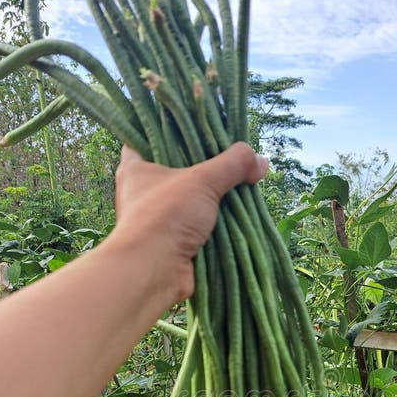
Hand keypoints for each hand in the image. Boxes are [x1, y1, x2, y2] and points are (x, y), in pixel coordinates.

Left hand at [110, 143, 267, 304]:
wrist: (154, 271)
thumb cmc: (166, 216)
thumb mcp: (203, 180)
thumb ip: (232, 165)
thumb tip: (260, 161)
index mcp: (136, 166)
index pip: (151, 136)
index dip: (174, 130)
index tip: (199, 124)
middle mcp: (143, 190)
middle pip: (178, 168)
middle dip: (204, 166)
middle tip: (229, 154)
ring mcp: (157, 217)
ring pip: (190, 198)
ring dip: (213, 196)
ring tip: (240, 181)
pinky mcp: (172, 240)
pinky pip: (197, 224)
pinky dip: (214, 221)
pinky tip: (236, 213)